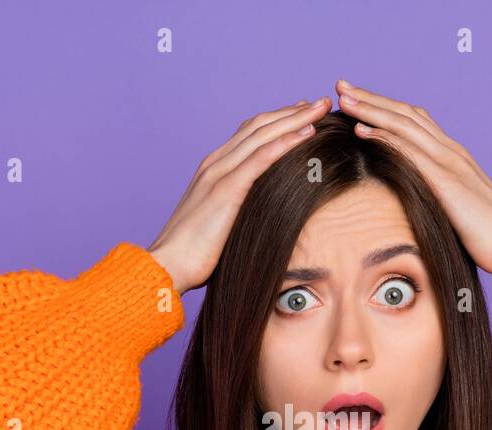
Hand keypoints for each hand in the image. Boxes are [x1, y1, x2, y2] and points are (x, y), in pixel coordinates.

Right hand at [147, 97, 331, 294]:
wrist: (169, 264)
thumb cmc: (193, 255)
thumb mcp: (220, 226)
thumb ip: (237, 213)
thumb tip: (259, 219)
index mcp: (213, 171)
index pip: (249, 136)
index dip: (277, 122)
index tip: (302, 115)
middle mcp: (215, 164)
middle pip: (259, 127)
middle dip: (292, 112)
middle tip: (321, 102)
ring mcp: (219, 173)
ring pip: (263, 135)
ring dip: (295, 118)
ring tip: (322, 108)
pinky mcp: (227, 188)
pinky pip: (261, 157)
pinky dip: (286, 141)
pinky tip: (307, 132)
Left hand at [333, 78, 491, 296]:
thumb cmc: (489, 238)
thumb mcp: (456, 212)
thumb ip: (437, 199)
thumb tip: (414, 204)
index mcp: (453, 158)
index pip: (414, 122)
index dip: (385, 109)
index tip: (358, 101)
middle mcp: (451, 152)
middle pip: (405, 114)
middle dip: (371, 99)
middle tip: (342, 86)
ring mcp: (450, 163)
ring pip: (404, 125)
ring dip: (371, 109)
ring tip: (344, 99)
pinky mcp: (446, 181)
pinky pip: (410, 151)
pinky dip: (384, 136)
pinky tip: (362, 129)